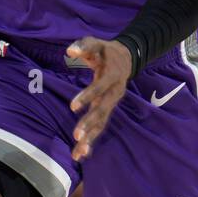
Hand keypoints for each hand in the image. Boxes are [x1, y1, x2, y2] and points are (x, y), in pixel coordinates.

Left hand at [65, 38, 133, 161]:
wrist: (127, 58)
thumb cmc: (107, 51)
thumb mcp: (97, 43)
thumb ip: (84, 45)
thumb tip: (69, 51)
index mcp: (112, 76)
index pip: (99, 87)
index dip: (88, 96)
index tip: (73, 107)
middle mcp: (114, 93)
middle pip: (103, 110)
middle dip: (90, 123)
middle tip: (77, 136)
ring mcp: (112, 102)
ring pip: (102, 122)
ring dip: (91, 138)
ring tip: (78, 153)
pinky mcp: (108, 109)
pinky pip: (101, 125)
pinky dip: (92, 139)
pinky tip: (82, 153)